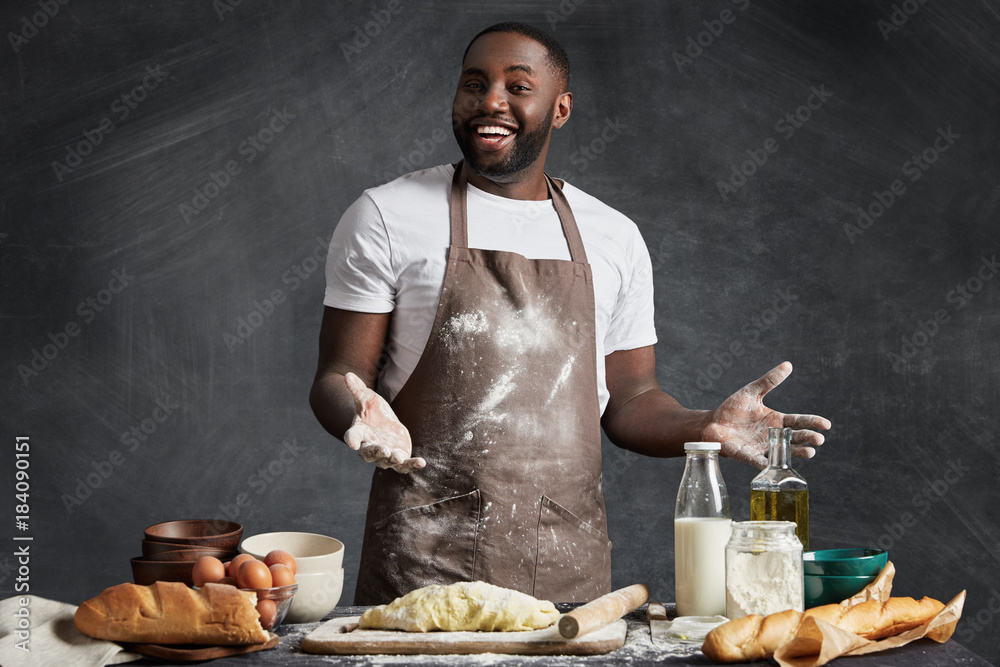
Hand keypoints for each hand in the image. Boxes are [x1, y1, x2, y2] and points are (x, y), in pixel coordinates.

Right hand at [343, 372, 425, 472]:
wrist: (382, 424)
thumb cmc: (371, 410)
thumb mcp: (366, 398)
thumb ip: (357, 389)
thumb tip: (347, 374)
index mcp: (359, 433)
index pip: (352, 437)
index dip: (351, 439)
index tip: (352, 443)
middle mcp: (370, 447)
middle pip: (370, 453)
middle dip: (377, 452)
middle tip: (384, 451)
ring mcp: (385, 455)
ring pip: (387, 461)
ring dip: (394, 460)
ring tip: (399, 458)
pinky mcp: (399, 458)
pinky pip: (405, 465)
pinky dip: (412, 465)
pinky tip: (421, 463)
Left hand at [702, 361, 831, 468]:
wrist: (713, 423)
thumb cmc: (733, 408)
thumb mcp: (752, 392)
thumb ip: (769, 381)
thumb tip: (788, 364)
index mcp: (776, 420)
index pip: (799, 421)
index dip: (813, 422)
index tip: (826, 424)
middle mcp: (773, 436)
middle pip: (796, 438)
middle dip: (808, 438)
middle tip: (819, 439)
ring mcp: (763, 448)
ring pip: (784, 452)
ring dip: (797, 453)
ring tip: (810, 452)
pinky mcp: (749, 456)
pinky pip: (761, 462)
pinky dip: (770, 465)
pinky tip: (779, 467)